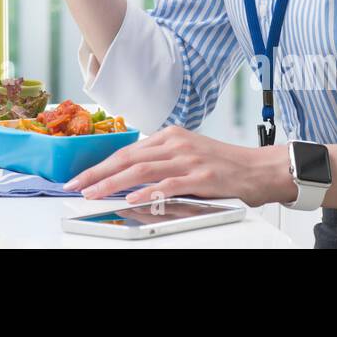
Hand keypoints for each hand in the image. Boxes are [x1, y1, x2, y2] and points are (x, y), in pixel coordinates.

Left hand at [62, 124, 292, 207]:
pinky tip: (133, 199)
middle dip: (97, 173)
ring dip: (113, 183)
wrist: (260, 169)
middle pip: (128, 158)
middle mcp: (176, 144)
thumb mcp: (187, 155)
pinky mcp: (202, 177)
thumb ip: (160, 162)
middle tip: (75, 185)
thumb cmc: (223, 165)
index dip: (100, 164)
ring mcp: (189, 159)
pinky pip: (169, 185)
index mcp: (169, 137)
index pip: (127, 150)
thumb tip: (128, 178)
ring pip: (142, 170)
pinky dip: (150, 192)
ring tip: (93, 193)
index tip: (81, 177)